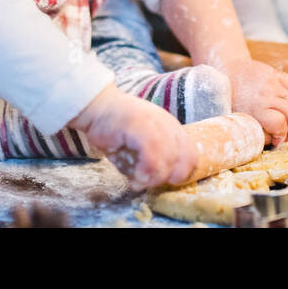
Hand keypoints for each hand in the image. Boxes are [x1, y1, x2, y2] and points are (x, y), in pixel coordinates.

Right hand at [71, 85, 195, 189]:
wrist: (96, 107)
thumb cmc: (115, 128)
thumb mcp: (140, 142)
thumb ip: (154, 156)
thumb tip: (158, 180)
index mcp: (171, 127)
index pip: (191, 155)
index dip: (181, 173)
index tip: (163, 180)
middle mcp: (168, 125)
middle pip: (184, 161)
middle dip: (168, 178)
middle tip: (149, 182)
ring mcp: (156, 124)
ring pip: (169, 161)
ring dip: (154, 178)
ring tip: (139, 181)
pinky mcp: (141, 127)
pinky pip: (152, 158)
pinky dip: (145, 172)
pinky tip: (134, 175)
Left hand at [215, 57, 287, 146]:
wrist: (224, 69)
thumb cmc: (227, 97)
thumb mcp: (237, 119)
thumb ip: (256, 132)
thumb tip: (273, 141)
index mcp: (256, 107)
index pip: (280, 125)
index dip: (281, 136)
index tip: (277, 141)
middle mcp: (267, 94)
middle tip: (286, 136)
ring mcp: (272, 82)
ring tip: (283, 120)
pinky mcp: (274, 73)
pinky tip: (280, 101)